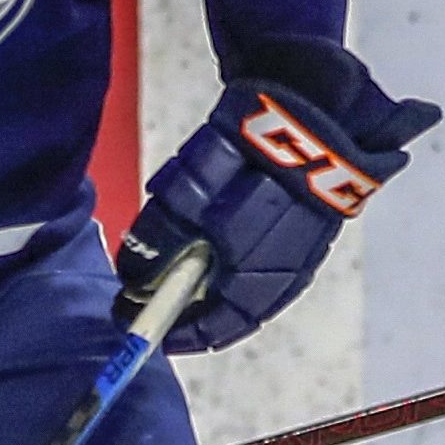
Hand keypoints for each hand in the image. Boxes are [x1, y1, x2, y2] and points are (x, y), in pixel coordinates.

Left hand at [113, 36, 439, 352]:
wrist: (311, 114)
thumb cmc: (246, 164)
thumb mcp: (186, 202)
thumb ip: (158, 244)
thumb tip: (133, 278)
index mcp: (255, 286)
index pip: (212, 329)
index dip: (174, 331)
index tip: (141, 323)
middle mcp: (283, 280)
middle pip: (230, 308)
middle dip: (190, 301)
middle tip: (153, 288)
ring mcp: (302, 253)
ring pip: (248, 280)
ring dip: (212, 275)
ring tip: (181, 255)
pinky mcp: (309, 225)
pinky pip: (266, 254)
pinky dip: (236, 254)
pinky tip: (217, 231)